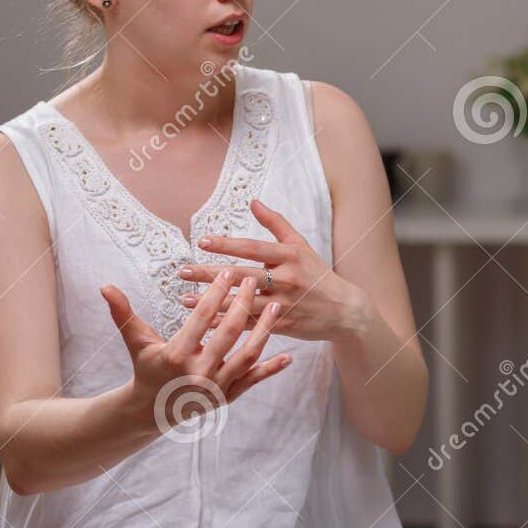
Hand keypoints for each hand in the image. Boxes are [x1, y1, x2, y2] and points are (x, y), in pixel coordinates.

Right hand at [101, 268, 289, 433]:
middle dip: (243, 304)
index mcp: (176, 356)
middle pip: (227, 334)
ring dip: (265, 332)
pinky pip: (253, 380)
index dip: (216, 293)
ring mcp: (215, 388)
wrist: (152, 410)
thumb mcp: (135, 341)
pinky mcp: (227, 397)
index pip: (201, 318)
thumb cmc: (146, 368)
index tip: (228, 272)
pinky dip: (271, 369)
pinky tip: (288, 356)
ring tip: (277, 308)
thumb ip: (123, 313)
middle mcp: (198, 373)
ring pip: (246, 356)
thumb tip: (104, 286)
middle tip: (254, 280)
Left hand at [177, 198, 365, 342]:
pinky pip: (249, 325)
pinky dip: (226, 323)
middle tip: (183, 271)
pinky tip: (204, 322)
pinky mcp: (282, 325)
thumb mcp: (301, 245)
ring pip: (242, 303)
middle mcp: (287, 279)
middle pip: (242, 275)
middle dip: (210, 274)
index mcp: (290, 256)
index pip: (253, 248)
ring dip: (212, 301)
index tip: (202, 241)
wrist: (344, 310)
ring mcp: (284, 304)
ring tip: (185, 299)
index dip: (227, 244)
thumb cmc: (318, 274)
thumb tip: (253, 202)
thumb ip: (276, 223)